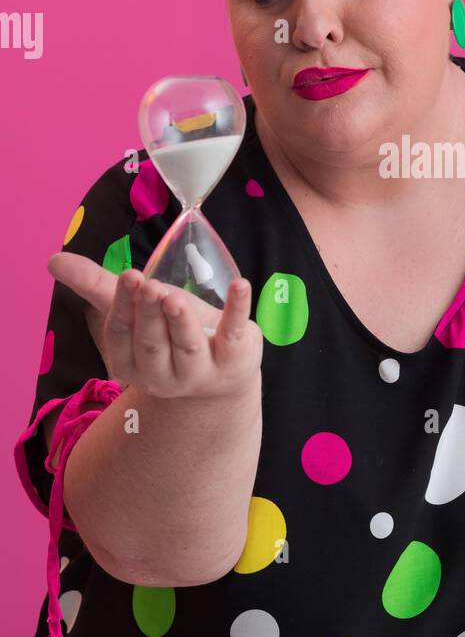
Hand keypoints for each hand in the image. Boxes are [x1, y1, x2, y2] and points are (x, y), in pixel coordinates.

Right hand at [47, 253, 262, 399]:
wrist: (223, 371)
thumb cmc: (172, 333)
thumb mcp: (138, 309)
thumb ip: (98, 285)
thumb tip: (52, 261)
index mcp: (131, 363)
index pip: (122, 333)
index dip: (124, 306)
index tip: (129, 276)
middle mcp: (162, 375)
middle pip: (151, 342)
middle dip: (149, 314)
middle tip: (149, 285)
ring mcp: (200, 372)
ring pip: (186, 345)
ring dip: (180, 321)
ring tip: (174, 296)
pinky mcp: (234, 360)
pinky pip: (233, 335)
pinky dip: (237, 309)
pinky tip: (240, 285)